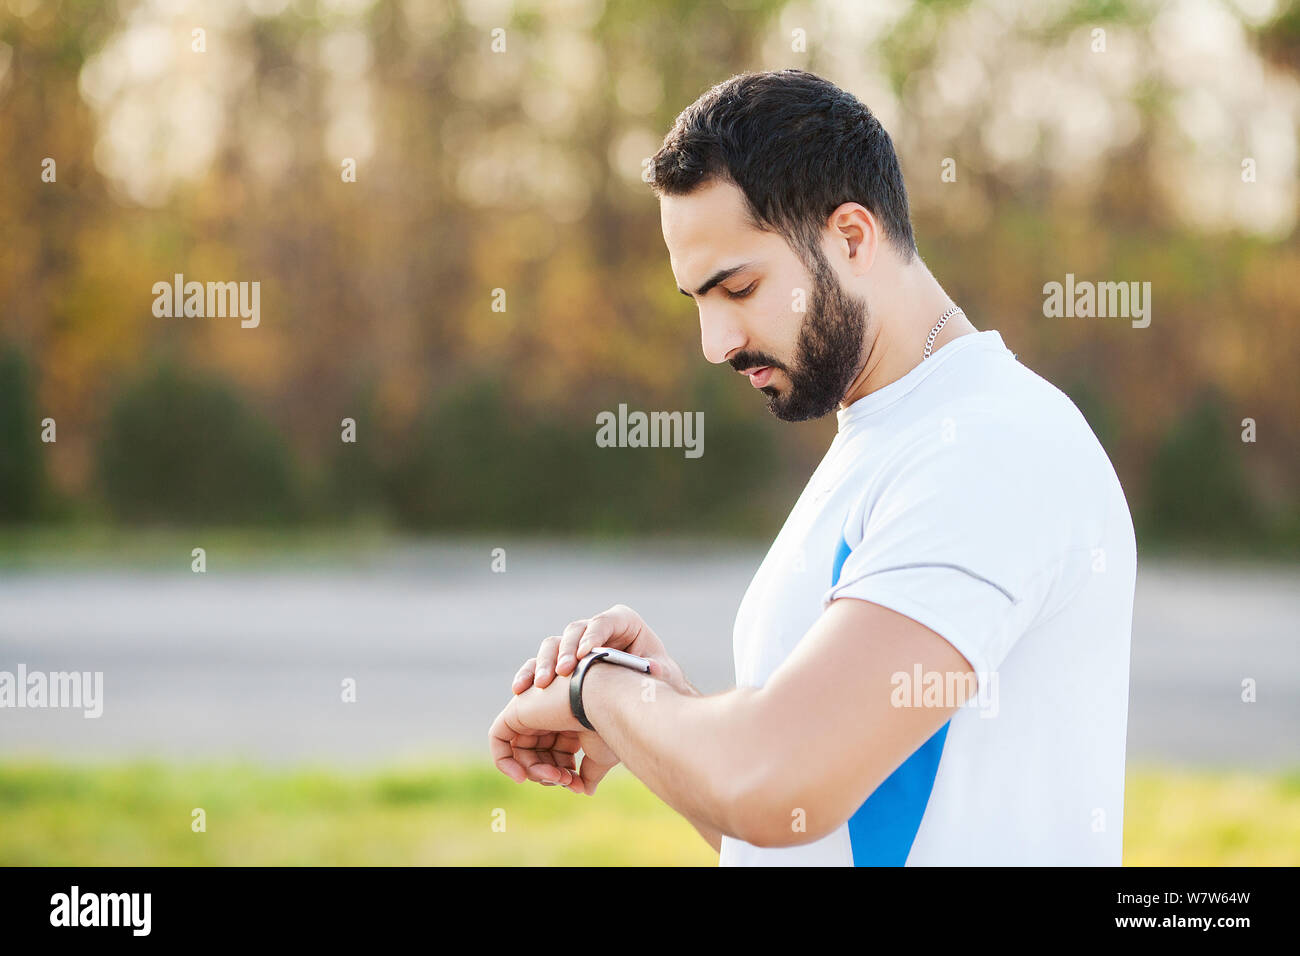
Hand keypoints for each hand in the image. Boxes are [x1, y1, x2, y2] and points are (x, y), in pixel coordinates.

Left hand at [488, 672, 618, 795]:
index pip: (556, 756)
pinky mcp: (516, 710)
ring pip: (521, 753)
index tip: (578, 785)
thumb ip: (589, 772)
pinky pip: (498, 739)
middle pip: (537, 756)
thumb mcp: (600, 755)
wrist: (604, 700)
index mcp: (569, 722)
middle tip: (565, 781)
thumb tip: (584, 790)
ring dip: (536, 773)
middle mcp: (549, 714)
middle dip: (549, 774)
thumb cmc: (608, 724)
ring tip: (555, 777)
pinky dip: (504, 761)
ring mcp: (532, 710)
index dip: (564, 775)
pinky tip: (521, 777)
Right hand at [513, 604, 691, 697]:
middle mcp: (595, 628)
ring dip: (545, 663)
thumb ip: (658, 670)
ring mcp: (575, 643)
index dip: (593, 635)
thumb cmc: (656, 677)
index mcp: (622, 621)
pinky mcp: (560, 662)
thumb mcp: (662, 673)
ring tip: (541, 684)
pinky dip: (530, 674)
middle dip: (566, 651)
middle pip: (574, 631)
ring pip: (553, 645)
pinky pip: (540, 663)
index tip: (585, 653)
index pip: (605, 622)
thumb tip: (652, 668)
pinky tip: (520, 689)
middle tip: (563, 672)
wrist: (643, 691)